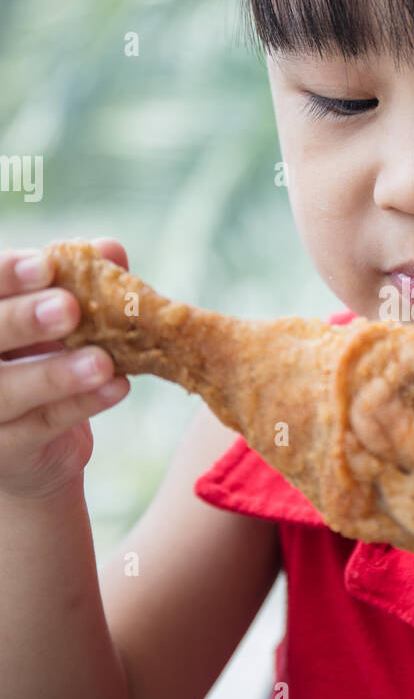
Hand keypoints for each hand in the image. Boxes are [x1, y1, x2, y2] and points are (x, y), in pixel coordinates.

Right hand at [0, 239, 130, 499]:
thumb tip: (110, 249)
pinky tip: (117, 387)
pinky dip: (82, 404)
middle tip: (70, 307)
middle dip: (24, 320)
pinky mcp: (4, 450)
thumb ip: (78, 284)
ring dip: (56, 373)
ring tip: (102, 361)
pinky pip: (43, 424)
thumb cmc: (39, 363)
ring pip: (9, 390)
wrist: (32, 446)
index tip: (47, 264)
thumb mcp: (57, 321)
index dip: (6, 275)